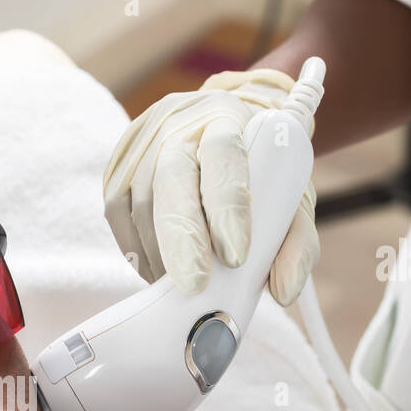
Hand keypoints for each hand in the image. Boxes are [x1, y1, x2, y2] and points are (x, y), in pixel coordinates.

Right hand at [102, 67, 319, 304]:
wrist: (216, 130)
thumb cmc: (257, 169)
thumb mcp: (290, 196)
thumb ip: (295, 241)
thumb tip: (284, 290)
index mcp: (226, 120)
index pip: (224, 156)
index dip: (228, 206)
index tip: (236, 256)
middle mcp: (177, 127)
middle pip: (172, 180)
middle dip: (183, 238)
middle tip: (196, 285)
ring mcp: (139, 148)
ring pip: (142, 206)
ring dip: (164, 254)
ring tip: (187, 285)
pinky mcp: (115, 173)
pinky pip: (121, 219)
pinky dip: (142, 253)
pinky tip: (164, 269)